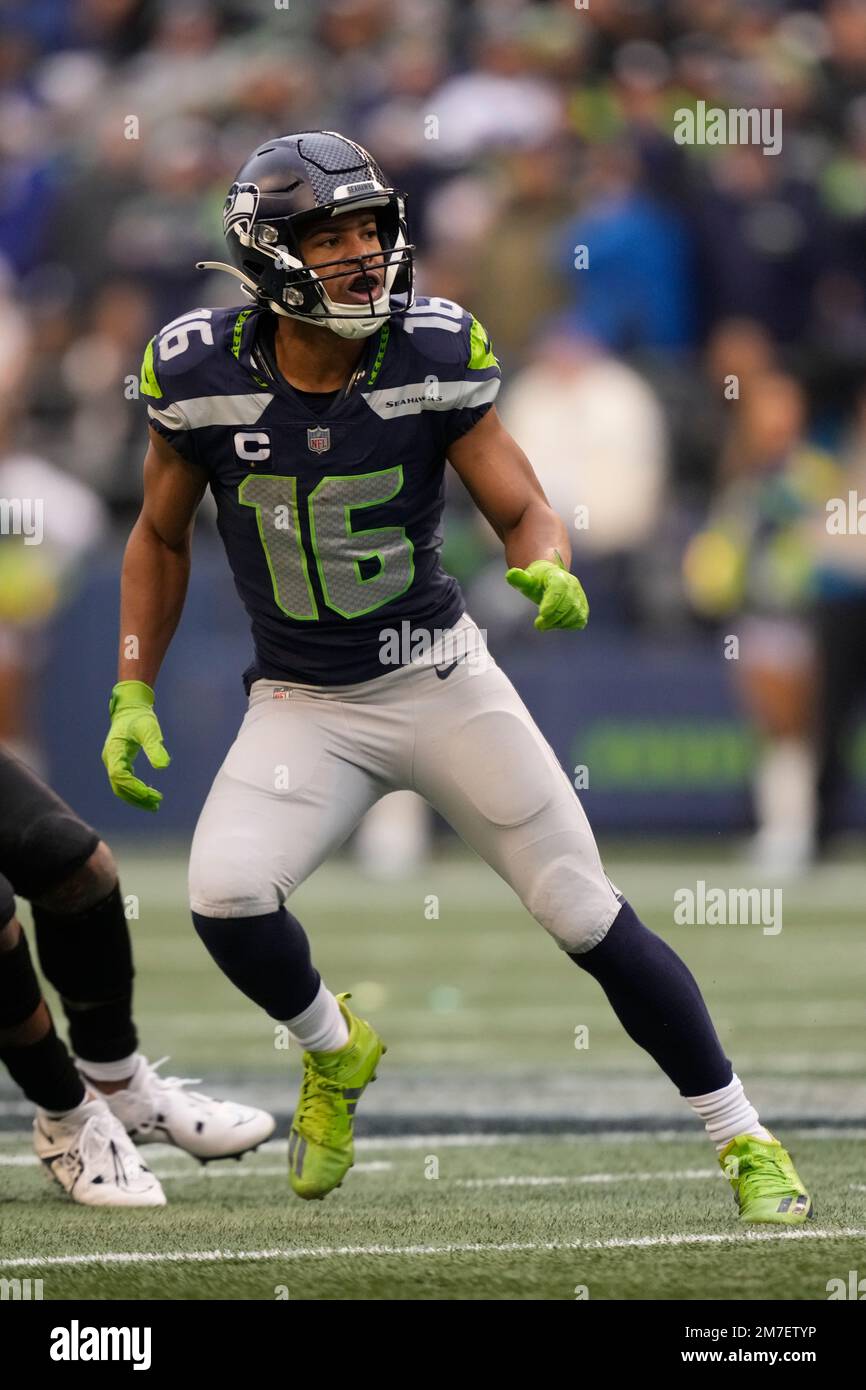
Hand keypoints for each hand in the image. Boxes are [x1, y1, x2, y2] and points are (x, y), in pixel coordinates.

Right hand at [101, 680, 169, 811]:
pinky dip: (135, 790)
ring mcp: (113, 761)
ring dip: (136, 797)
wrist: (131, 708)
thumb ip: (155, 747)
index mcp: (114, 751)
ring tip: (155, 805)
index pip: (119, 775)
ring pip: (120, 787)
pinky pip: (124, 781)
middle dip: (137, 797)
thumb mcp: (150, 729)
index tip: (150, 794)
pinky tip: (149, 794)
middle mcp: (110, 758)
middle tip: (156, 803)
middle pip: (119, 786)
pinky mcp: (118, 762)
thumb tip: (163, 766)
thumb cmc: (140, 717)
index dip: (133, 787)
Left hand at [505, 558, 589, 630]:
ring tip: (544, 625)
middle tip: (538, 625)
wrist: (551, 578)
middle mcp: (573, 585)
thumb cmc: (537, 580)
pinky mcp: (583, 608)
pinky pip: (579, 620)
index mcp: (558, 575)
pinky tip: (555, 624)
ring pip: (574, 614)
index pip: (559, 588)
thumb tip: (511, 575)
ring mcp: (580, 597)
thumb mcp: (527, 578)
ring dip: (558, 623)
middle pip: (568, 603)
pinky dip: (567, 626)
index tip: (541, 613)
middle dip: (553, 617)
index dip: (552, 601)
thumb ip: (519, 579)